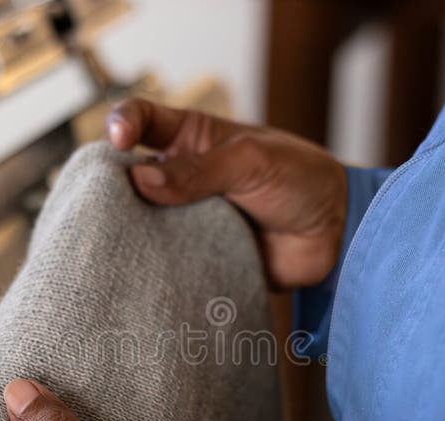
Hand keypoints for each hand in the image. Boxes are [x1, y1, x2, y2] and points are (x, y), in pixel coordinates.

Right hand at [107, 98, 347, 288]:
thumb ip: (199, 170)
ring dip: (132, 234)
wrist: (336, 233)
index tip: (119, 141)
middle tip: (108, 203)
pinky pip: (166, 262)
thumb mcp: (251, 160)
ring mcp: (185, 219)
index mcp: (189, 140)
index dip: (122, 125)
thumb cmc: (300, 178)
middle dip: (113, 190)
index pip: (142, 121)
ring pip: (141, 225)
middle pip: (127, 179)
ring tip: (124, 244)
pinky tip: (148, 275)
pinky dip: (156, 268)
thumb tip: (141, 179)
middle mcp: (178, 178)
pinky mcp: (196, 257)